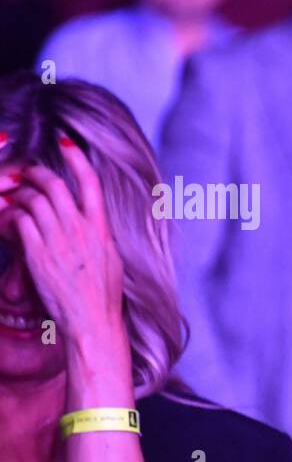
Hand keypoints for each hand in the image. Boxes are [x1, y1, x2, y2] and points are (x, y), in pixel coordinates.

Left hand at [0, 137, 132, 399]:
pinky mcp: (37, 253)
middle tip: (27, 172)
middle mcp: (80, 229)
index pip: (90, 181)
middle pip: (54, 185)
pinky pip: (19, 221)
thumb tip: (93, 222)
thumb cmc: (103, 295)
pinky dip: (12, 216)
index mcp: (101, 227)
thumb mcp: (111, 259)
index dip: (76, 157)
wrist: (91, 320)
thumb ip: (99, 235)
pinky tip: (10, 221)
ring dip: (21, 194)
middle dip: (36, 172)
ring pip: (33, 199)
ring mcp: (58, 240)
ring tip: (17, 198)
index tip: (65, 142)